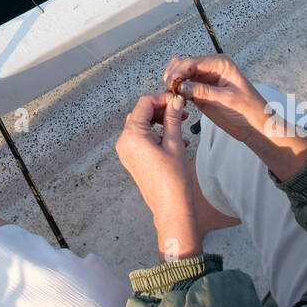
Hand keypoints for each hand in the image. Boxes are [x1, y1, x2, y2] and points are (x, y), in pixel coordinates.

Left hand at [115, 93, 201, 260]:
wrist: (171, 208)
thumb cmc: (173, 179)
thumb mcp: (174, 143)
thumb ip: (173, 118)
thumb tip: (175, 101)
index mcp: (133, 135)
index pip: (144, 104)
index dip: (162, 98)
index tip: (177, 99)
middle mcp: (125, 142)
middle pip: (142, 114)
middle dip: (162, 110)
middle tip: (181, 112)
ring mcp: (127, 152)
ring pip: (142, 126)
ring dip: (161, 122)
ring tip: (182, 126)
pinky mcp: (132, 159)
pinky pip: (142, 139)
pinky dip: (158, 135)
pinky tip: (177, 139)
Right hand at [163, 56, 306, 181]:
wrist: (256, 127)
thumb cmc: (249, 111)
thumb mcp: (226, 99)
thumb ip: (203, 91)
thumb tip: (181, 86)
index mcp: (220, 64)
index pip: (192, 61)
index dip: (179, 71)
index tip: (171, 84)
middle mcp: (211, 69)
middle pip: (184, 65)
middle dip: (174, 76)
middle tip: (169, 90)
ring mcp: (205, 80)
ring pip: (182, 75)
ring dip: (174, 83)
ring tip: (171, 95)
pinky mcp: (201, 92)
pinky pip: (184, 87)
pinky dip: (177, 91)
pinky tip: (175, 99)